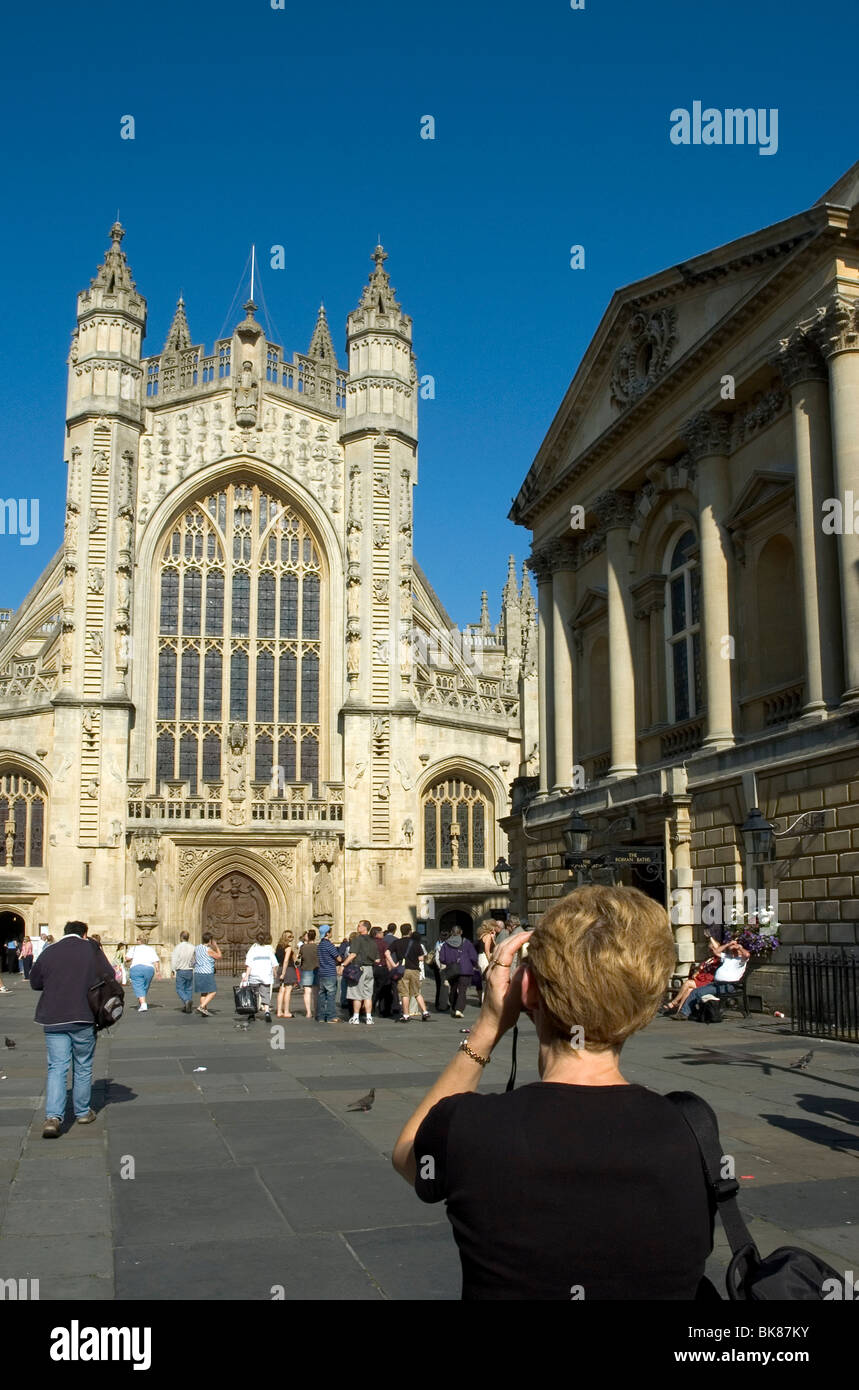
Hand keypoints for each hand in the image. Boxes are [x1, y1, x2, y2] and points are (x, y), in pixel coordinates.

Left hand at [470, 930, 532, 1050]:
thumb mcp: (514, 1002)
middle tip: (533, 933)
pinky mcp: (493, 975)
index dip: (519, 940)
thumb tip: (526, 965)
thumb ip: (520, 983)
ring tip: (527, 938)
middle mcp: (492, 970)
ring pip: (500, 949)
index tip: (532, 934)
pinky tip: (518, 950)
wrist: (489, 1024)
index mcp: (497, 975)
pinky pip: (500, 956)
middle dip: (517, 937)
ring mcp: (491, 972)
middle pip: (502, 946)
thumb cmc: (502, 1015)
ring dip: (513, 941)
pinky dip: (510, 948)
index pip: (507, 950)